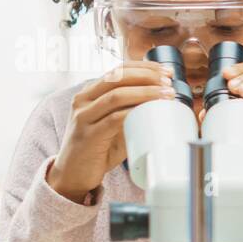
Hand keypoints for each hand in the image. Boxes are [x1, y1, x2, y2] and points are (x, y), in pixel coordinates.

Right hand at [48, 62, 175, 202]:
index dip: (143, 67)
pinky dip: (134, 112)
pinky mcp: (88, 135)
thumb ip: (131, 113)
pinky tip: (150, 111)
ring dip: (145, 92)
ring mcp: (83, 116)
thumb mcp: (115, 126)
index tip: (166, 71)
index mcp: (90, 93)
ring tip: (166, 95)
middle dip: (147, 76)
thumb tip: (164, 106)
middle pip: (117, 77)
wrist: (73, 174)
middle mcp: (83, 100)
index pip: (118, 70)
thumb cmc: (98, 149)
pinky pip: (114, 119)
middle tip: (169, 82)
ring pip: (116, 95)